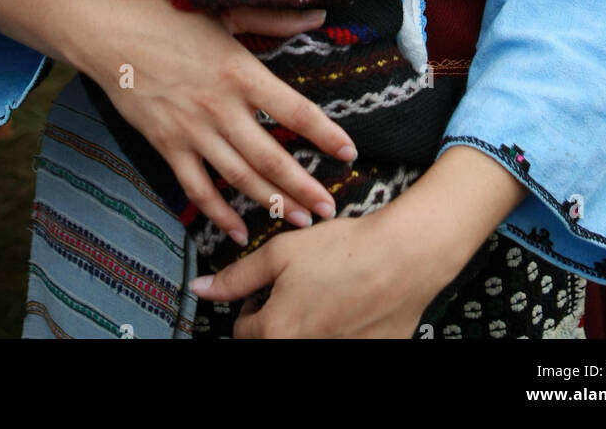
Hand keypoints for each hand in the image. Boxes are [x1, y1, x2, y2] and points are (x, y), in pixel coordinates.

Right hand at [87, 0, 356, 246]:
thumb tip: (320, 14)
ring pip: (239, 178)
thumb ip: (275, 19)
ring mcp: (192, 131)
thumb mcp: (225, 11)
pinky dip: (218, 213)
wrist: (110, 33)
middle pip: (270, 156)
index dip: (324, 134)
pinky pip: (197, 188)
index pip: (294, 110)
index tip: (349, 153)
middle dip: (303, 186)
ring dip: (271, 203)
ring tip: (299, 221)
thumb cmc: (169, 16)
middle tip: (330, 208)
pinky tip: (238, 230)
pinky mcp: (167, 146)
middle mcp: (220, 107)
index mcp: (240, 72)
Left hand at [189, 211, 437, 338]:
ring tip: (326, 295)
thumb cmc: (346, 250)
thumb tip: (201, 289)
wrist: (404, 257)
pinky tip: (351, 306)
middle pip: (273, 341)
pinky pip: (341, 343)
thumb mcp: (281, 252)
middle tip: (299, 290)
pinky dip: (340, 329)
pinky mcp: (367, 355)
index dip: (252, 304)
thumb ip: (237, 276)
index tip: (268, 288)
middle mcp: (303, 351)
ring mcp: (337, 355)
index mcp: (276, 331)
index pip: (242, 331)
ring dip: (308, 325)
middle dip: (278, 319)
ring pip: (306, 342)